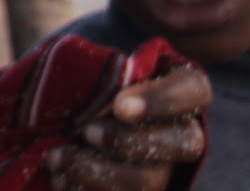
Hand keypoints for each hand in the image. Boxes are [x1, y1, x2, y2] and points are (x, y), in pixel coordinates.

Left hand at [46, 65, 209, 190]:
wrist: (84, 121)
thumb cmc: (96, 85)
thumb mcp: (101, 69)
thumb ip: (102, 71)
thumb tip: (82, 79)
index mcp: (183, 90)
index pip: (191, 90)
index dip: (160, 100)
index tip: (119, 105)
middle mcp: (183, 134)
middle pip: (181, 145)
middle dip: (125, 141)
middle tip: (86, 131)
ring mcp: (166, 169)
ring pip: (148, 181)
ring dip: (97, 171)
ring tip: (58, 158)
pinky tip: (60, 179)